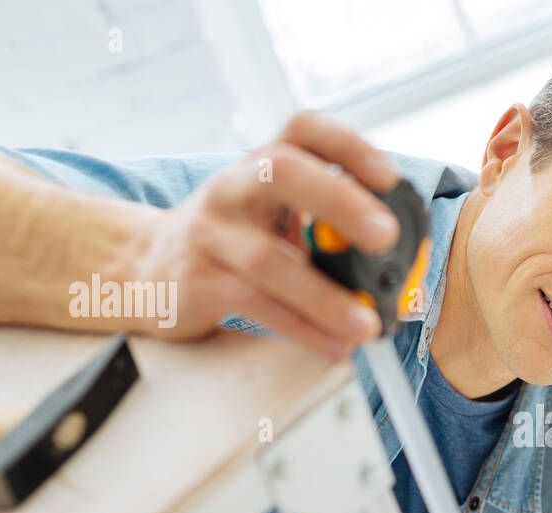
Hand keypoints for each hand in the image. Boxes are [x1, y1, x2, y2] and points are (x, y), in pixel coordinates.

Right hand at [131, 111, 400, 357]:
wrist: (145, 269)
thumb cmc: (230, 241)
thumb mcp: (272, 216)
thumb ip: (328, 231)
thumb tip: (406, 278)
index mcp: (261, 165)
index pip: (302, 130)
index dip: (348, 145)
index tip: (389, 175)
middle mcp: (233, 188)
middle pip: (282, 172)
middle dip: (340, 200)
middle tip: (386, 236)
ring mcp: (211, 233)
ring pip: (268, 259)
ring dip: (325, 296)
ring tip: (366, 324)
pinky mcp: (198, 281)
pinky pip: (254, 305)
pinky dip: (302, 329)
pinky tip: (334, 344)